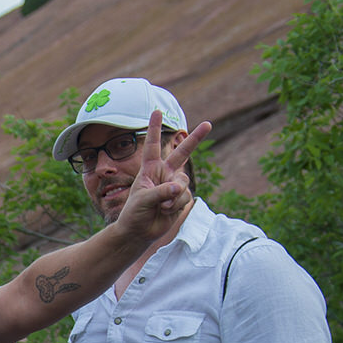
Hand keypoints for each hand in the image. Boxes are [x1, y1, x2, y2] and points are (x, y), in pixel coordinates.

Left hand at [115, 110, 209, 240]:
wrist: (138, 232)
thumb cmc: (134, 213)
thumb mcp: (143, 200)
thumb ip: (161, 191)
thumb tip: (179, 187)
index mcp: (149, 169)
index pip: (153, 146)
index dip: (154, 128)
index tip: (157, 111)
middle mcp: (163, 173)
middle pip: (182, 153)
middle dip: (196, 139)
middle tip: (209, 124)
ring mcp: (173, 185)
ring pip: (183, 183)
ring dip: (173, 196)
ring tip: (161, 206)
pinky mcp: (180, 197)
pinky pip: (185, 196)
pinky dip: (176, 205)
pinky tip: (166, 211)